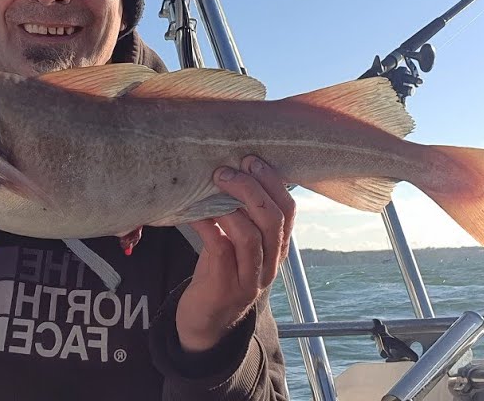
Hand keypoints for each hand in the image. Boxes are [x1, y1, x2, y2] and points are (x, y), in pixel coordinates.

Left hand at [176, 155, 295, 352]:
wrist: (205, 322)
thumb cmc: (218, 272)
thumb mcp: (235, 242)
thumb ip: (240, 215)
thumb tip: (230, 170)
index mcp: (276, 249)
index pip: (289, 211)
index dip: (273, 183)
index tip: (252, 160)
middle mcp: (269, 265)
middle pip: (273, 220)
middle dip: (251, 189)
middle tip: (225, 171)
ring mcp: (249, 280)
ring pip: (251, 236)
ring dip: (231, 206)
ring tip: (212, 187)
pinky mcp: (225, 289)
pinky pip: (221, 250)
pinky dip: (208, 226)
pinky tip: (195, 212)